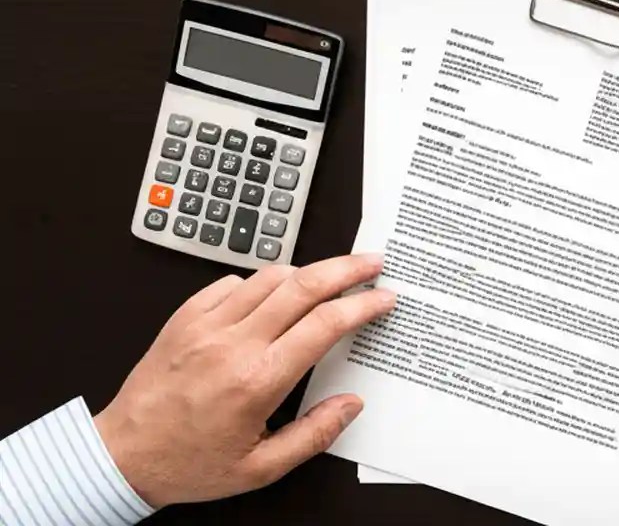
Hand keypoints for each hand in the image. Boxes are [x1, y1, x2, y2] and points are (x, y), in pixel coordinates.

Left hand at [92, 254, 394, 507]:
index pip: (324, 325)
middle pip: (303, 285)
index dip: (362, 306)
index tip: (383, 298)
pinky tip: (271, 294)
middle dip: (345, 269)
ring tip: (328, 277)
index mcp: (258, 381)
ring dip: (305, 271)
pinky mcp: (183, 319)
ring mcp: (205, 326)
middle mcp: (232, 344)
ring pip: (268, 277)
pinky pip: (230, 283)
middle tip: (371, 262)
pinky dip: (260, 281)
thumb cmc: (188, 464)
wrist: (122, 456)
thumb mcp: (261, 468)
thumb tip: (351, 405)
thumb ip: (314, 435)